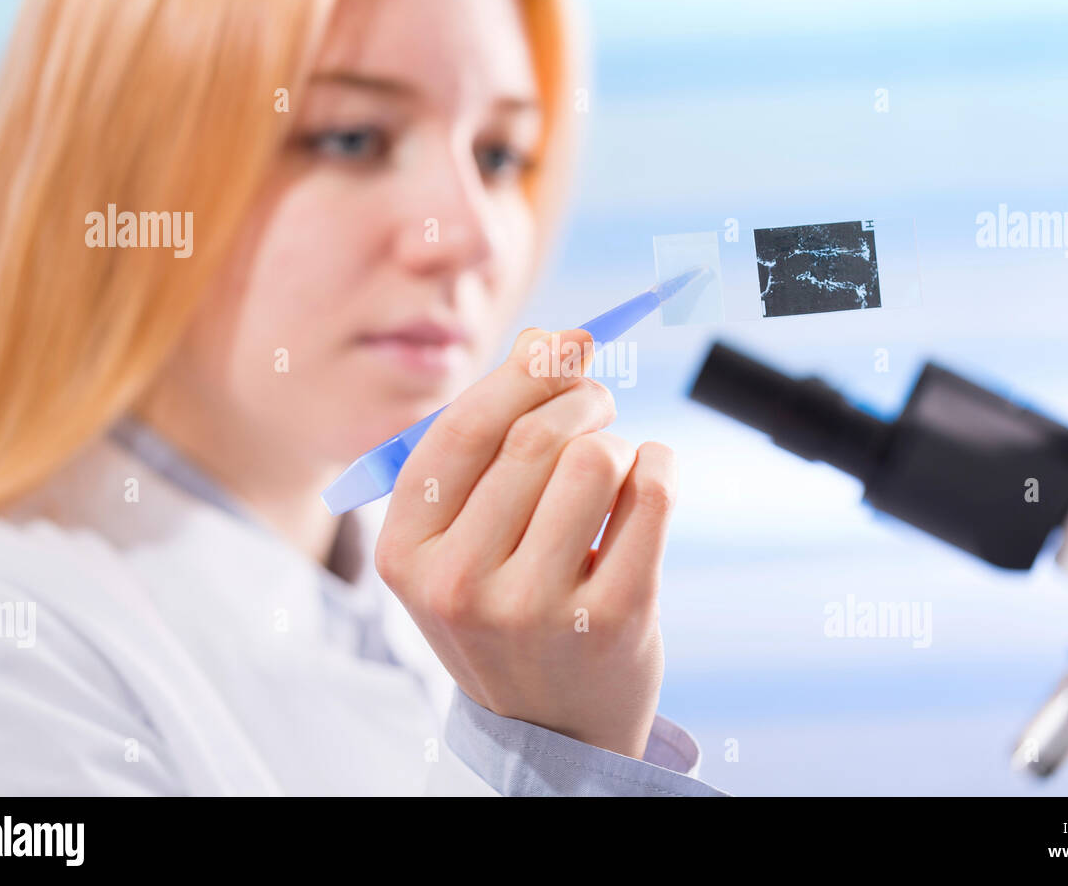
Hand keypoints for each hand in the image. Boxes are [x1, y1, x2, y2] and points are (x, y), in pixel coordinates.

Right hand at [373, 328, 675, 758]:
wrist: (553, 726)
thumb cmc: (505, 604)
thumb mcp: (464, 538)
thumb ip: (489, 441)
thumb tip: (547, 341)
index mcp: (406, 554)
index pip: (463, 430)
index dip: (524, 371)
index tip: (568, 340)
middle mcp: (457, 585)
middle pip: (536, 436)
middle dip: (582, 397)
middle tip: (599, 403)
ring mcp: (533, 609)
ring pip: (596, 458)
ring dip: (619, 439)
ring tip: (616, 465)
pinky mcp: (611, 619)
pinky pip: (652, 494)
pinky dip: (661, 466)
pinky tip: (649, 481)